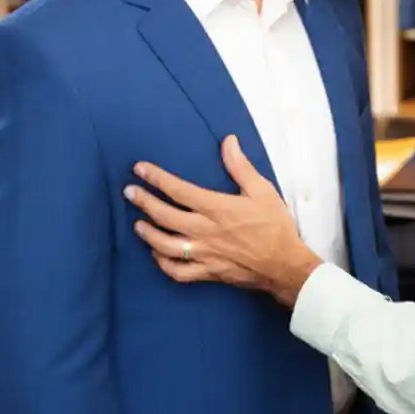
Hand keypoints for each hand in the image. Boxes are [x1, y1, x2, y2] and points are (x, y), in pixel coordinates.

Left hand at [124, 135, 323, 307]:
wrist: (285, 265)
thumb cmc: (275, 226)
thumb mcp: (262, 190)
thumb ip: (241, 166)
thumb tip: (228, 141)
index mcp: (217, 208)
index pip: (178, 190)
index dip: (156, 178)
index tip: (140, 169)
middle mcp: (205, 231)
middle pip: (164, 216)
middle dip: (143, 202)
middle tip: (129, 192)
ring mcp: (204, 254)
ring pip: (165, 245)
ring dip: (148, 234)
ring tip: (138, 224)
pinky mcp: (208, 272)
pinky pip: (177, 272)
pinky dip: (163, 263)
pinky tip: (157, 254)